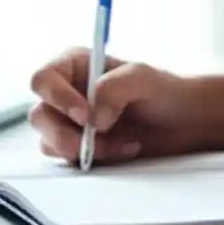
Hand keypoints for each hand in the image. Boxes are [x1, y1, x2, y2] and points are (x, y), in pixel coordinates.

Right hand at [28, 47, 195, 163]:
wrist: (184, 123)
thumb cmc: (164, 91)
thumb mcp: (144, 78)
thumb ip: (115, 87)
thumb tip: (93, 115)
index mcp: (74, 66)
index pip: (43, 80)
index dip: (57, 98)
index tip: (84, 115)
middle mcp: (66, 93)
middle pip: (39, 115)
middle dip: (65, 133)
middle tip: (95, 139)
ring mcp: (70, 123)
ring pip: (50, 141)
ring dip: (84, 148)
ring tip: (119, 143)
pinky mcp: (79, 147)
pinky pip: (70, 159)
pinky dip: (95, 158)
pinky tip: (123, 149)